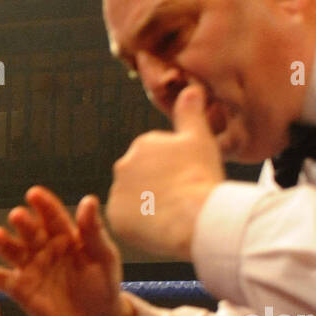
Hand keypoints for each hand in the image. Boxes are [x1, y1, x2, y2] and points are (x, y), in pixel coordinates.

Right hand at [0, 186, 134, 315]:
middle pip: (30, 232)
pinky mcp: (20, 290)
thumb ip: (93, 231)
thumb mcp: (103, 256)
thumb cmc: (104, 285)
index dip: (43, 205)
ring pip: (13, 251)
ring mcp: (30, 268)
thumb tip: (89, 200)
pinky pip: (3, 281)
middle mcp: (44, 248)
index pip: (52, 216)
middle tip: (17, 216)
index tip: (34, 194)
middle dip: (23, 223)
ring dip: (3, 243)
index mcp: (65, 235)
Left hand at [106, 85, 224, 259]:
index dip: (175, 170)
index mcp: (143, 144)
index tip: (188, 179)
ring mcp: (117, 192)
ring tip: (171, 213)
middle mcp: (123, 165)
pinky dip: (139, 225)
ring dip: (147, 205)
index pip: (156, 157)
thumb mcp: (200, 137)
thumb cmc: (200, 175)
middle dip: (157, 186)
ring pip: (133, 200)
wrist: (192, 216)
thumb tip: (190, 89)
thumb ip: (191, 113)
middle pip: (141, 178)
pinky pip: (126, 222)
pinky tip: (158, 226)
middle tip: (179, 197)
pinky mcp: (115, 218)